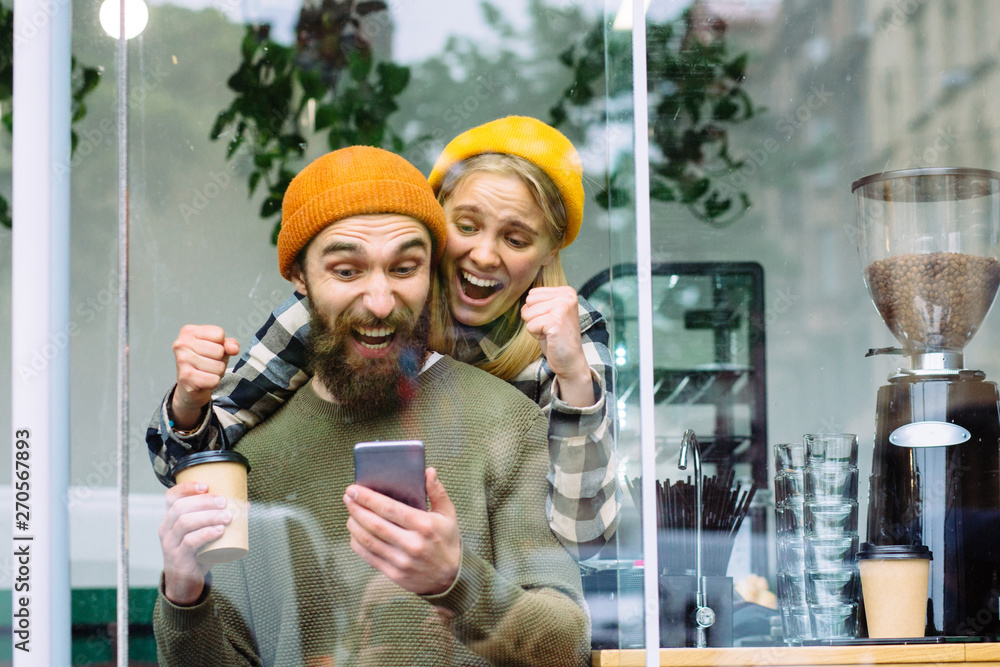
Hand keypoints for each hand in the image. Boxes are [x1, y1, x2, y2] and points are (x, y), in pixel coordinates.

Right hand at [158, 482, 232, 604]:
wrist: (185, 582)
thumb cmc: (196, 552)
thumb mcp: (203, 533)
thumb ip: (219, 519)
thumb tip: (245, 505)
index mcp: (170, 519)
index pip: (171, 497)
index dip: (186, 488)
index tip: (206, 485)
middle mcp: (167, 529)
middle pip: (180, 507)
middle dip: (204, 501)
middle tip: (224, 502)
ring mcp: (170, 544)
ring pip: (184, 523)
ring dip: (208, 516)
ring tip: (227, 516)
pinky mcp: (178, 557)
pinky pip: (189, 542)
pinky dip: (206, 534)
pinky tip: (219, 530)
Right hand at [171, 324, 239, 428]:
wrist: (191, 389)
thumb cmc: (206, 364)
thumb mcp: (219, 350)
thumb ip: (229, 344)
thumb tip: (232, 347)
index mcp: (188, 332)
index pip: (219, 335)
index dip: (222, 346)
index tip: (212, 353)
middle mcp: (180, 344)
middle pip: (219, 351)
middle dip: (220, 361)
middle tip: (209, 366)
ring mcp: (181, 361)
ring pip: (218, 366)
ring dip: (217, 373)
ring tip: (206, 374)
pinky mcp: (185, 378)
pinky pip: (214, 379)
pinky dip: (213, 383)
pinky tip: (203, 383)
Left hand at [344, 468, 460, 595]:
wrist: (452, 577)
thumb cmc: (448, 540)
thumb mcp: (448, 514)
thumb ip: (437, 491)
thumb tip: (428, 471)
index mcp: (424, 526)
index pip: (390, 509)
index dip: (369, 498)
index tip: (354, 489)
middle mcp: (412, 544)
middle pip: (375, 524)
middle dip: (357, 508)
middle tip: (347, 497)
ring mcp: (402, 561)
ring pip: (369, 540)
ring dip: (354, 525)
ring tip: (350, 513)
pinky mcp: (395, 574)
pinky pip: (369, 557)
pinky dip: (358, 543)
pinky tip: (355, 533)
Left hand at [521, 286, 594, 406]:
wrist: (570, 360)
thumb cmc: (557, 338)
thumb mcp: (550, 312)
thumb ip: (540, 301)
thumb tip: (525, 297)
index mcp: (567, 291)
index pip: (533, 294)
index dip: (536, 311)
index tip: (551, 321)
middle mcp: (567, 296)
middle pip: (529, 301)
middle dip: (534, 317)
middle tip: (550, 328)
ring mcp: (562, 307)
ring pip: (528, 313)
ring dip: (535, 326)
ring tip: (550, 333)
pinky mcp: (556, 321)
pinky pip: (530, 325)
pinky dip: (536, 335)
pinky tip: (550, 338)